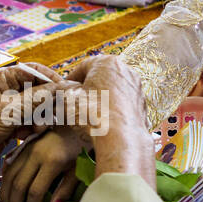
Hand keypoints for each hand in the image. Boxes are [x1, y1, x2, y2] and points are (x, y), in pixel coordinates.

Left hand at [0, 62, 68, 177]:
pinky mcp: (7, 127)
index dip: (51, 79)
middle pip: (36, 91)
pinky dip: (32, 129)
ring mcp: (6, 110)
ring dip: (40, 119)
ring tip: (39, 129)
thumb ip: (37, 99)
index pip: (32, 71)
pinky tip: (28, 136)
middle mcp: (4, 92)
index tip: (66, 90)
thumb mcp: (9, 111)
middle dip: (46, 104)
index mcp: (0, 79)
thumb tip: (62, 87)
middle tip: (54, 115)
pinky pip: (28, 124)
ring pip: (34, 110)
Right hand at [0, 127, 83, 201]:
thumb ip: (66, 190)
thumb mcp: (77, 170)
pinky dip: (4, 179)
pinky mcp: (23, 146)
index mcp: (52, 161)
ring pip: (9, 175)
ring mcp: (27, 148)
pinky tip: (5, 191)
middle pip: (18, 184)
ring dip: (6, 194)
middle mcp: (36, 153)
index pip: (35, 191)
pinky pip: (8, 165)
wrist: (74, 124)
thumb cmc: (79, 148)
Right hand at [63, 56, 156, 186]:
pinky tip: (103, 122)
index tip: (63, 91)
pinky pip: (122, 105)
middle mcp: (126, 71)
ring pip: (113, 91)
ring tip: (88, 114)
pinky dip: (113, 111)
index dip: (70, 79)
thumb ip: (62, 89)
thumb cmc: (92, 113)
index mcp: (107, 62)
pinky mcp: (142, 106)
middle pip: (100, 78)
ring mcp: (137, 89)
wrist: (120, 139)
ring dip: (100, 99)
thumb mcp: (68, 98)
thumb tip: (60, 89)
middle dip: (87, 89)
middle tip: (74, 102)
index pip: (83, 67)